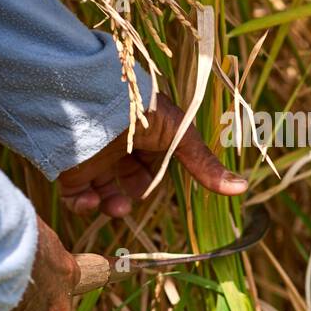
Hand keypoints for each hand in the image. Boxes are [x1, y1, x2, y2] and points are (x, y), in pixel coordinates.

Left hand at [59, 96, 247, 217]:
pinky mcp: (68, 168)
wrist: (93, 102)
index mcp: (143, 135)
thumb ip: (204, 164)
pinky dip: (83, 205)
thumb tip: (243, 188)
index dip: (153, 179)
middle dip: (131, 197)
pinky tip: (90, 201)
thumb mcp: (178, 136)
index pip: (152, 165)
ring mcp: (92, 157)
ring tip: (114, 208)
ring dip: (111, 205)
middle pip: (128, 182)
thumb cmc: (140, 111)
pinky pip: (75, 197)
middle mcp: (117, 146)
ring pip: (103, 193)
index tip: (154, 186)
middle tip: (130, 202)